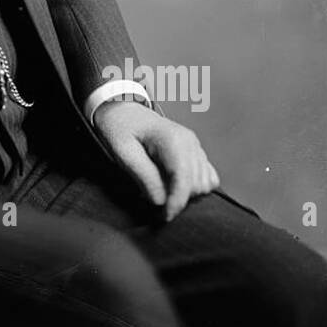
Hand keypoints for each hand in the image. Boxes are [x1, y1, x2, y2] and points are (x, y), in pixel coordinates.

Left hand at [93, 100, 219, 221]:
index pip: (185, 180)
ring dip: (184, 193)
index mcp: (172, 140)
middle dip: (176, 197)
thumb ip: (143, 176)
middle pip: (197, 185)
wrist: (121, 110)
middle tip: (151, 193)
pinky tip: (172, 184)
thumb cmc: (119, 127)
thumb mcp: (122, 152)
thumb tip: (161, 201)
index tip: (165, 216)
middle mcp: (189, 142)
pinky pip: (207, 177)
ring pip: (204, 184)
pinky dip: (194, 186)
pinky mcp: (195, 152)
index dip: (177, 203)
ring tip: (158, 185)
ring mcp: (194, 146)